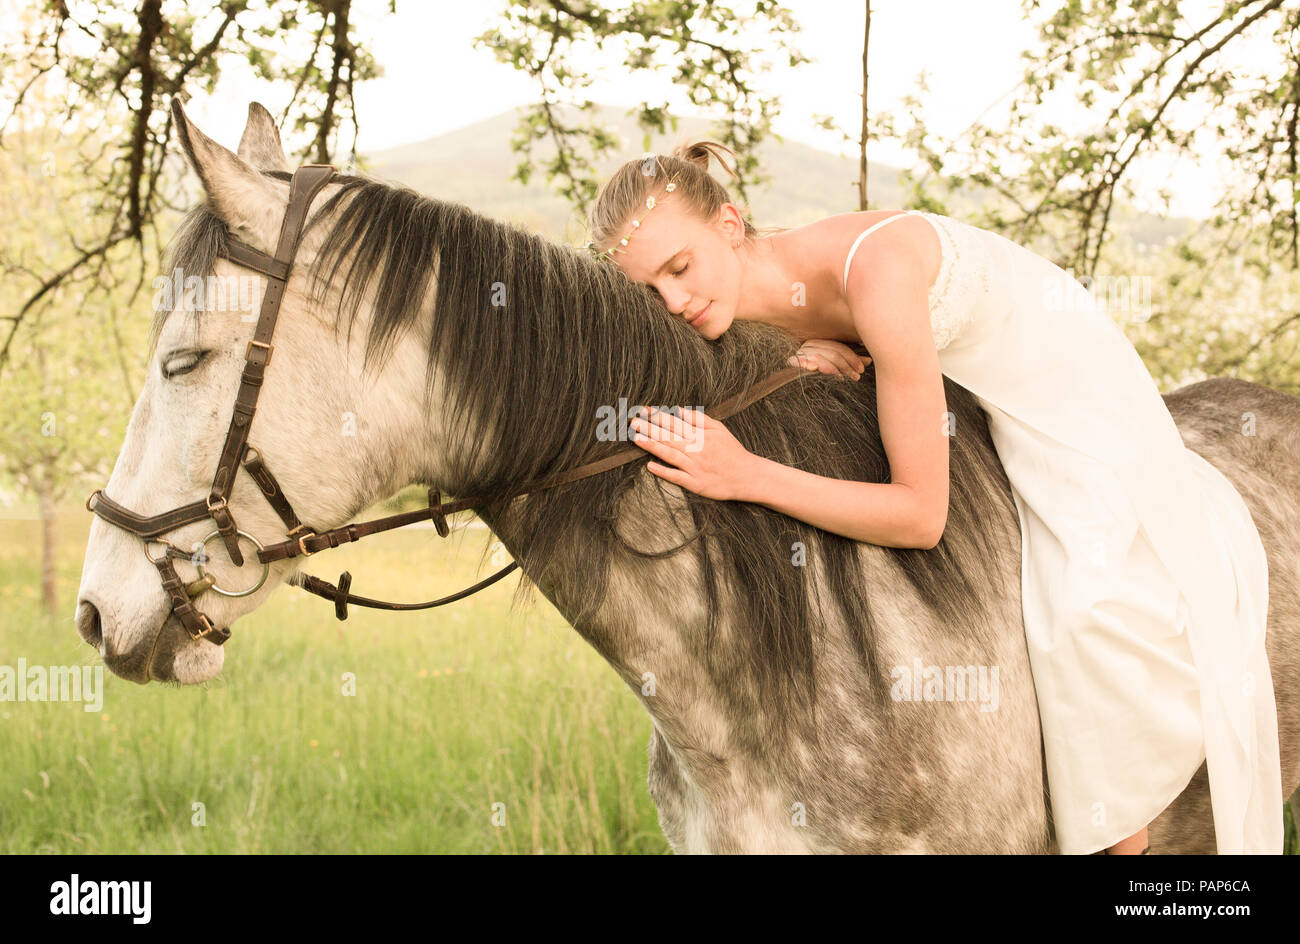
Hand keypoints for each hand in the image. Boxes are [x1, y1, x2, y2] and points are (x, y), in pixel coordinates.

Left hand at [629, 406, 754, 500]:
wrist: (748, 476)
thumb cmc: (732, 452)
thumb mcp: (720, 429)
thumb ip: (699, 419)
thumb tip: (680, 409)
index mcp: (701, 436)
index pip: (675, 423)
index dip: (658, 416)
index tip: (644, 410)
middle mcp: (696, 450)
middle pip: (669, 437)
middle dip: (650, 428)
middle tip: (633, 422)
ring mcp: (695, 467)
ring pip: (670, 454)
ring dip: (652, 446)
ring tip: (637, 438)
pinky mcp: (696, 483)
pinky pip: (677, 477)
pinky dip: (664, 472)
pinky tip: (650, 466)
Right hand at [787, 338, 870, 379]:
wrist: (791, 393)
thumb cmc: (814, 380)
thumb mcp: (835, 369)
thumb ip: (849, 363)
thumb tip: (869, 361)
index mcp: (817, 343)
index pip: (838, 347)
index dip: (852, 357)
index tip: (862, 369)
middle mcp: (808, 346)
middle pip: (833, 351)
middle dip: (848, 364)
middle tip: (857, 376)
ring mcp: (801, 354)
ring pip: (825, 356)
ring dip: (839, 368)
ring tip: (848, 378)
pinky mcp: (794, 363)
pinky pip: (812, 362)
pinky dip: (824, 368)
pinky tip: (835, 377)